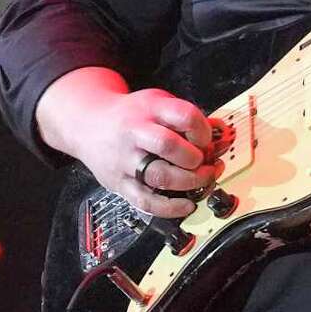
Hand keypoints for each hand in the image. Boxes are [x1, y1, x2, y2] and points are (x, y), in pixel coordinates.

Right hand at [62, 87, 218, 218]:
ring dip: (189, 182)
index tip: (209, 140)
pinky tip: (187, 205)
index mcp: (149, 108)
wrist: (87, 123)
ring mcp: (125, 160)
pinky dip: (170, 207)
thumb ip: (188, 119)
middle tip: (206, 163)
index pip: (184, 116)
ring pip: (159, 176)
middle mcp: (135, 133)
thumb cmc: (130, 115)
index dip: (203, 131)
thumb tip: (222, 134)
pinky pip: (145, 201)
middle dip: (195, 158)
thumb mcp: (158, 104)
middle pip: (169, 146)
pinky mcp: (118, 183)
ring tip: (202, 180)